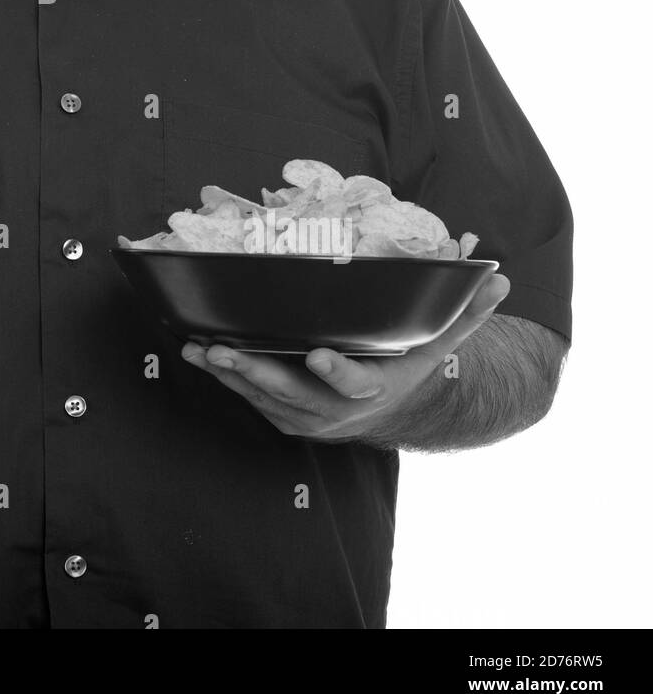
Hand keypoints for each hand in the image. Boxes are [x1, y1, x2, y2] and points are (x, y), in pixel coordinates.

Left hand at [180, 273, 510, 441]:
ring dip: (229, 374)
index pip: (356, 384)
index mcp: (374, 389)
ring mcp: (304, 415)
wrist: (386, 410)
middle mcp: (336, 410)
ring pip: (262, 397)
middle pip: (294, 395)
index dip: (336, 374)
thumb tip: (500, 278)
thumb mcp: (437, 342)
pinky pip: (246, 395)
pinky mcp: (279, 412)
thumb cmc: (407, 365)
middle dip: (259, 374)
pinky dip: (221, 375)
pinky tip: (193, 350)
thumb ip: (464, 313)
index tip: (318, 356)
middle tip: (227, 351)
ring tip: (200, 349)